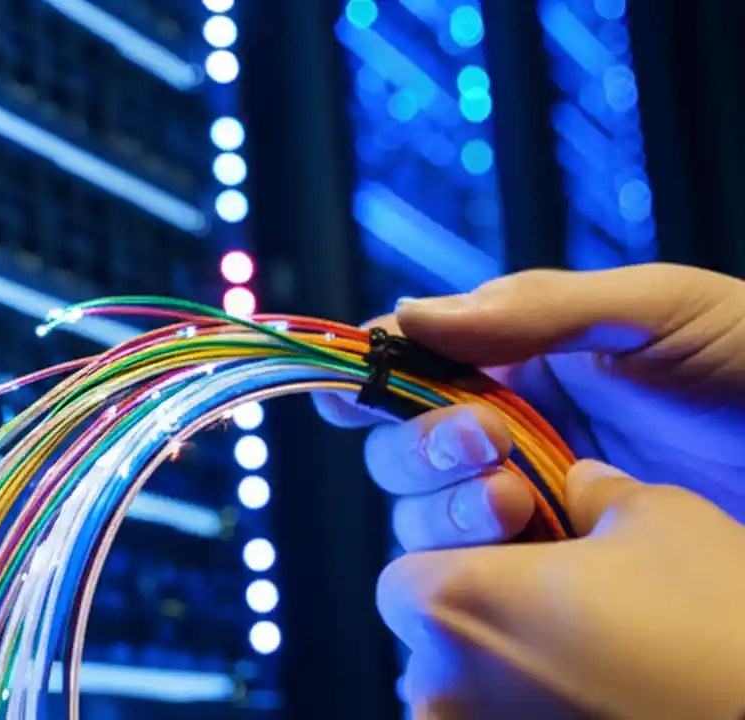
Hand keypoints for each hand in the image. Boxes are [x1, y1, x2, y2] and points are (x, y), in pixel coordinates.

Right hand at [314, 263, 744, 549]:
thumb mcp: (654, 310)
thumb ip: (531, 310)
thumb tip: (408, 316)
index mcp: (525, 356)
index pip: (416, 363)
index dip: (371, 378)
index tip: (349, 396)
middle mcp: (514, 429)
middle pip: (402, 446)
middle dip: (419, 449)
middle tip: (482, 445)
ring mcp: (534, 499)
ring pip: (425, 512)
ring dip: (442, 507)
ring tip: (514, 501)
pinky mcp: (560, 563)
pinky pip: (480, 566)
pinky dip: (477, 557)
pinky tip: (527, 540)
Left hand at [380, 460, 744, 718]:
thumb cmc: (722, 628)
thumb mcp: (660, 523)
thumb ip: (594, 494)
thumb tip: (579, 483)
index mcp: (454, 604)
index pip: (406, 579)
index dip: (456, 565)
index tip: (511, 565)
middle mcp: (440, 687)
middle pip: (429, 645)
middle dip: (481, 625)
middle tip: (559, 615)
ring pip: (460, 700)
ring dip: (504, 678)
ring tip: (589, 663)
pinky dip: (526, 715)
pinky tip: (594, 700)